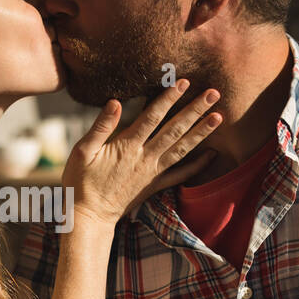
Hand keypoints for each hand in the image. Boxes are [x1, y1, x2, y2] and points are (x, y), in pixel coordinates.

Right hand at [62, 80, 221, 226]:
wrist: (89, 217)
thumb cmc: (80, 183)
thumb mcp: (82, 151)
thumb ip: (100, 126)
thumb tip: (115, 102)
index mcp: (126, 147)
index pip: (152, 117)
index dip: (168, 98)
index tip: (183, 82)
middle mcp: (144, 158)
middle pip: (174, 129)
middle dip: (194, 110)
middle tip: (212, 93)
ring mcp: (153, 172)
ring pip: (182, 148)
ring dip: (201, 132)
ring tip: (219, 117)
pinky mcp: (155, 185)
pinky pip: (181, 174)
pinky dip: (199, 165)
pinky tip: (213, 154)